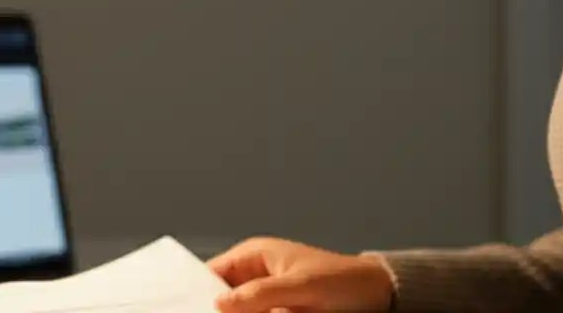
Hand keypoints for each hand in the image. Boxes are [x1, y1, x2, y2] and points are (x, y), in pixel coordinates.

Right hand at [207, 237, 393, 312]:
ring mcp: (266, 299)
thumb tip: (220, 303)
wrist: (377, 296)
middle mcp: (255, 276)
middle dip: (216, 311)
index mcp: (254, 256)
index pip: (211, 273)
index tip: (185, 307)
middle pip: (222, 299)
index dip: (196, 289)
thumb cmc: (342, 281)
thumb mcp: (300, 286)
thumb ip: (260, 294)